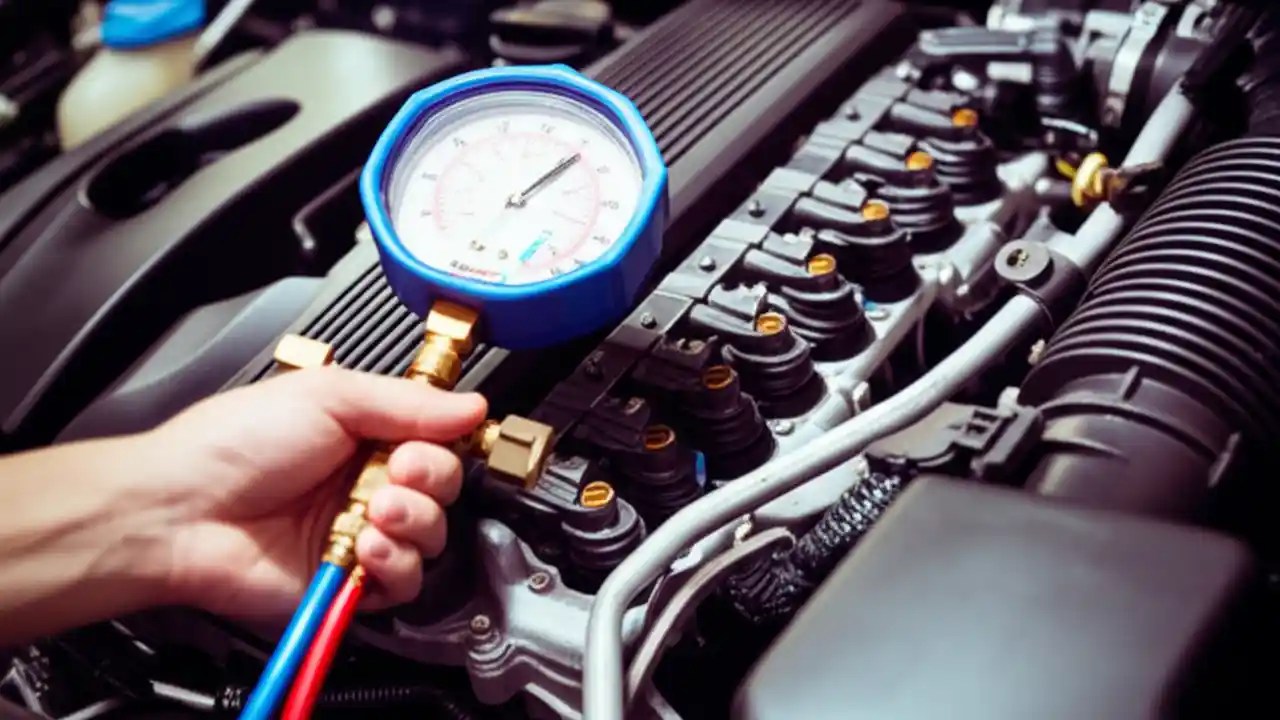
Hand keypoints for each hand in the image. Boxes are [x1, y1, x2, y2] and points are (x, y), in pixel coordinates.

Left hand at [145, 366, 485, 618]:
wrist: (180, 511)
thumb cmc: (231, 445)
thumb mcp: (328, 396)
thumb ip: (407, 401)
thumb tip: (472, 404)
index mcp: (364, 434)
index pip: (437, 440)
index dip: (444, 443)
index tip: (430, 439)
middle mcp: (367, 483)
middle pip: (443, 488)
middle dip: (430, 479)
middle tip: (398, 472)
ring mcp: (360, 533)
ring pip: (432, 536)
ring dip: (414, 521)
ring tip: (375, 511)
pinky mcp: (350, 582)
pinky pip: (405, 582)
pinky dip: (396, 564)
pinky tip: (367, 548)